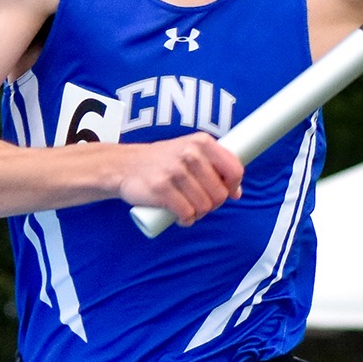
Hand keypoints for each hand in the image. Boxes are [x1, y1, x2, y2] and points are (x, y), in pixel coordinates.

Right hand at [117, 132, 243, 226]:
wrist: (125, 165)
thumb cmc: (163, 161)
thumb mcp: (190, 151)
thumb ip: (215, 166)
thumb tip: (237, 192)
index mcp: (202, 142)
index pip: (234, 170)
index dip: (233, 187)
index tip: (226, 193)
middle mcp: (190, 153)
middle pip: (220, 194)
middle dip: (212, 204)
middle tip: (200, 203)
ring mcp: (175, 171)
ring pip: (204, 206)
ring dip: (198, 214)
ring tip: (188, 208)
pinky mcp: (162, 188)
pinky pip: (187, 213)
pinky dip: (186, 220)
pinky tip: (180, 216)